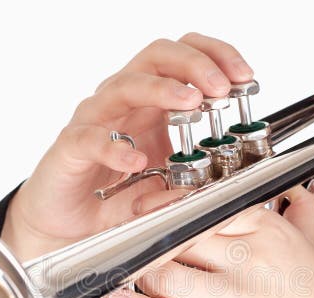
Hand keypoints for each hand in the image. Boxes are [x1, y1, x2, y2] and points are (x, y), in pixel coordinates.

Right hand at [2, 33, 255, 260]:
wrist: (69, 225)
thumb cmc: (114, 197)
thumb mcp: (167, 188)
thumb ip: (195, 182)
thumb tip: (229, 184)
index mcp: (152, 103)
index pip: (184, 58)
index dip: (216, 57)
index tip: (244, 76)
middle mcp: (124, 102)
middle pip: (158, 56)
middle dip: (195, 65)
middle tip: (222, 86)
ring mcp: (96, 121)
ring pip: (125, 85)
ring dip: (163, 90)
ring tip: (191, 103)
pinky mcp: (71, 148)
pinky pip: (90, 138)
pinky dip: (115, 147)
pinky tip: (136, 159)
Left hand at [106, 185, 313, 297]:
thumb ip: (300, 213)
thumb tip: (295, 192)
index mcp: (266, 228)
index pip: (204, 206)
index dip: (169, 205)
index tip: (150, 207)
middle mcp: (249, 256)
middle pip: (179, 236)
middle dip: (146, 237)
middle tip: (128, 238)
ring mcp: (237, 295)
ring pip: (169, 274)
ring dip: (141, 274)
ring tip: (130, 273)